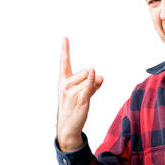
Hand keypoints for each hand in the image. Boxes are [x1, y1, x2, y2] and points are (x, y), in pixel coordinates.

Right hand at [56, 37, 102, 151]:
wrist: (67, 127)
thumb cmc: (73, 108)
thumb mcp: (80, 93)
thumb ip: (92, 84)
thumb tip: (102, 77)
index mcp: (63, 81)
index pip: (64, 62)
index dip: (65, 49)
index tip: (65, 37)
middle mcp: (65, 84)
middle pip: (86, 71)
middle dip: (90, 80)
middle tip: (84, 94)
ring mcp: (72, 91)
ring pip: (90, 79)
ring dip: (93, 87)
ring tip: (85, 99)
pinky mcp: (80, 98)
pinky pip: (89, 85)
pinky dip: (93, 81)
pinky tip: (98, 78)